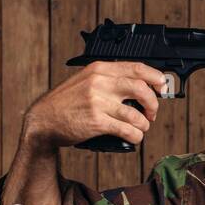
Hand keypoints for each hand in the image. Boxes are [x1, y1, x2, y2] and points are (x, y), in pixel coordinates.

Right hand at [22, 61, 166, 150]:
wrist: (43, 120)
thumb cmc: (67, 102)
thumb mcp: (85, 81)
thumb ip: (108, 79)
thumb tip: (139, 86)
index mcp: (99, 69)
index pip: (136, 68)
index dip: (154, 77)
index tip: (162, 86)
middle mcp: (100, 83)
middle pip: (141, 89)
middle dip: (153, 103)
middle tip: (151, 113)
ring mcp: (98, 103)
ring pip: (136, 114)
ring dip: (144, 125)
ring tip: (140, 128)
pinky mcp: (97, 122)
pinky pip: (127, 130)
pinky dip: (135, 136)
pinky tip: (134, 137)